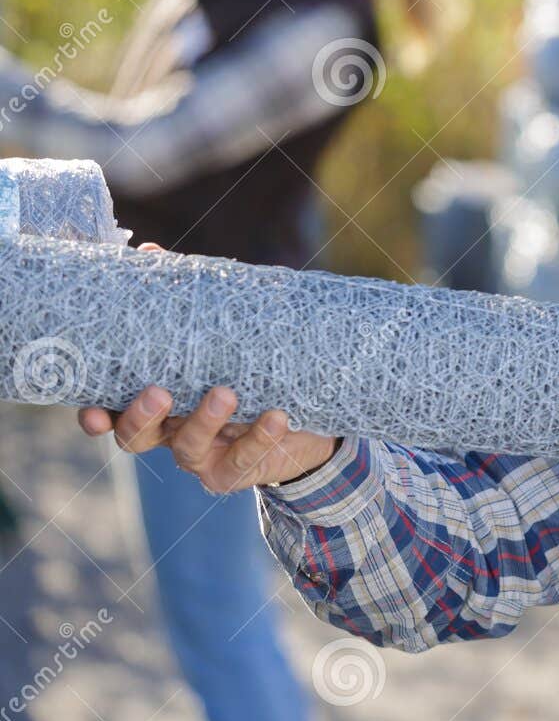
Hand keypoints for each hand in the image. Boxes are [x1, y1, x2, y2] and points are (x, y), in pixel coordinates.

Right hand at [76, 242, 338, 492]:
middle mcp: (170, 432)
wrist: (304, 417)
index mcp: (155, 402)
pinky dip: (260, 437)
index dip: (96, 415)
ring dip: (204, 420)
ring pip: (188, 447)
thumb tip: (147, 250)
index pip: (111, 411)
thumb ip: (184, 301)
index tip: (92, 410)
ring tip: (225, 393)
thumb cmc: (245, 368)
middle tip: (159, 392)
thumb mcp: (218, 335)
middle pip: (136, 437)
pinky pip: (244, 458)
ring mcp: (202, 455)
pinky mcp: (237, 469)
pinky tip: (277, 416)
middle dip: (141, 417)